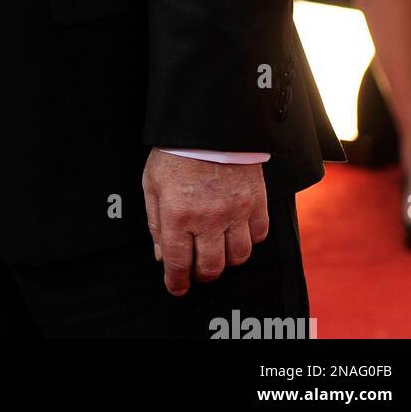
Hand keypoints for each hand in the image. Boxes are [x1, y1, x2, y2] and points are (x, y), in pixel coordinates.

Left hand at [142, 148, 268, 295]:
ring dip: (226, 259)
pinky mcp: (256, 201)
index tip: (177, 287)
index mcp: (177, 213)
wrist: (207, 124)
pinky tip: (236, 230)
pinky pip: (258, 236)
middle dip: (202, 274)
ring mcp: (235, 211)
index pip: (178, 262)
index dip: (177, 282)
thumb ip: (155, 223)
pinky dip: (248, 239)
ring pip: (238, 257)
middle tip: (197, 269)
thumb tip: (162, 255)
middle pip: (212, 267)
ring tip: (217, 248)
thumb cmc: (175, 153)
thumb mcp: (151, 185)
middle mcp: (208, 217)